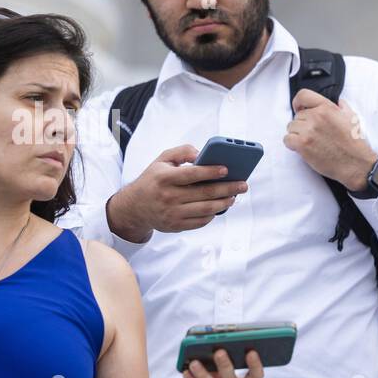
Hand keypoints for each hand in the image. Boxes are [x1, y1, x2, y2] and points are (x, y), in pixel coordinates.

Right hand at [110, 145, 247, 240]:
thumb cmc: (153, 179)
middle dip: (227, 189)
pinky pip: (201, 222)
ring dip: (224, 203)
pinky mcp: (176, 226)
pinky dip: (213, 214)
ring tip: (234, 196)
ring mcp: (172, 213)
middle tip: (243, 185)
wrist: (135, 207)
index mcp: (164, 178)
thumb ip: (182, 152)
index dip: (210, 171)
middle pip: (204, 193)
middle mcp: (168, 196)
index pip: (191, 174)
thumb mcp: (161, 160)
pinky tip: (220, 206)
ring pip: (206, 209)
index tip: (227, 169)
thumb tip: (202, 153)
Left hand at [283, 89, 376, 190]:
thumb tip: (339, 102)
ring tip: (310, 143)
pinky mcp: (303, 144)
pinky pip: (287, 140)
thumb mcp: (352, 119)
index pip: (303, 95)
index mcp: (328, 108)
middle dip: (302, 125)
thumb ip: (343, 108)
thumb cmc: (355, 144)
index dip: (298, 103)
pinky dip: (292, 145)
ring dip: (297, 135)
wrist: (356, 164)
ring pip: (291, 128)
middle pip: (297, 116)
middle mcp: (317, 116)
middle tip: (313, 135)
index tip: (298, 109)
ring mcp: (309, 130)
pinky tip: (303, 149)